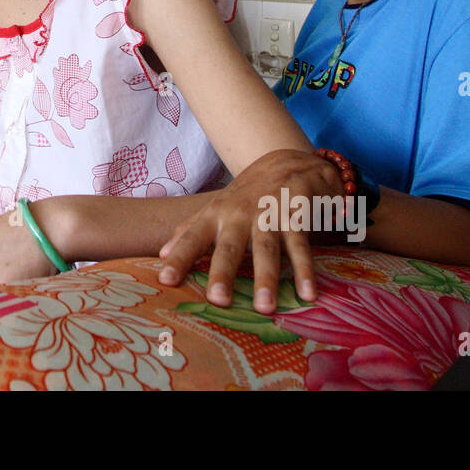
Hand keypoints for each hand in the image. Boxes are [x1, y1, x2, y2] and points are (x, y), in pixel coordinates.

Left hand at [157, 149, 340, 313]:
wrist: (285, 161)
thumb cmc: (245, 195)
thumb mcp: (215, 209)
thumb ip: (190, 231)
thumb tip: (162, 255)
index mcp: (215, 215)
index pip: (192, 238)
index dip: (178, 258)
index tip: (165, 280)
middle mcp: (239, 215)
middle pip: (230, 247)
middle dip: (222, 272)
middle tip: (217, 300)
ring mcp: (269, 215)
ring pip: (267, 249)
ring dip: (266, 277)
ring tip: (264, 307)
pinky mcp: (296, 216)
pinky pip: (300, 246)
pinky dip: (305, 270)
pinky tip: (307, 294)